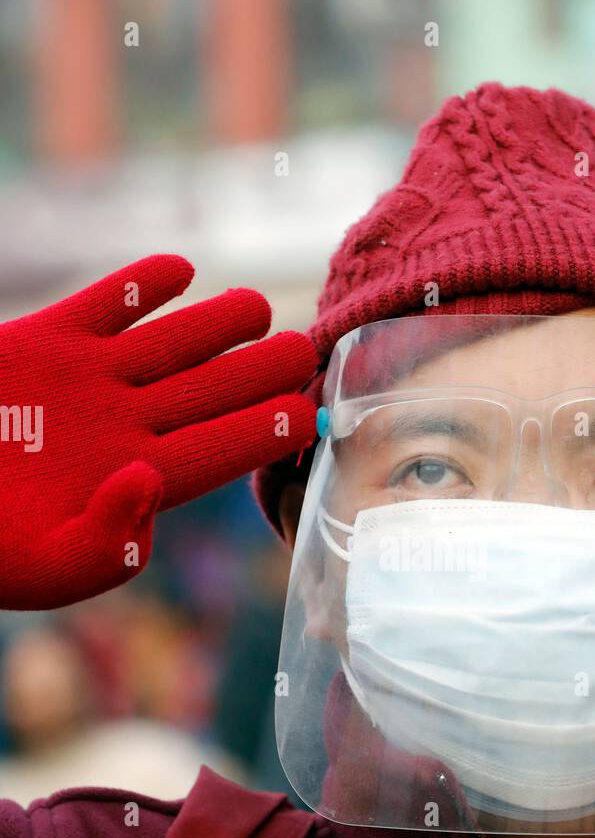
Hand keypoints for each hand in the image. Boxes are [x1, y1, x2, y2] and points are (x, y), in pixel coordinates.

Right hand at [0, 254, 317, 608]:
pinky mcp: (44, 342)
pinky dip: (138, 286)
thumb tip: (151, 480)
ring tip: (256, 305)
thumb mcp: (51, 568)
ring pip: (168, 344)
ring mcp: (89, 381)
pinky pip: (104, 306)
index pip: (218, 451)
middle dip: (257, 371)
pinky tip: (178, 268)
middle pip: (208, 392)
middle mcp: (125, 426)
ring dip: (214, 323)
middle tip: (303, 347)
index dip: (264, 431)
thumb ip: (112, 540)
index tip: (307, 411)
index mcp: (139, 481)